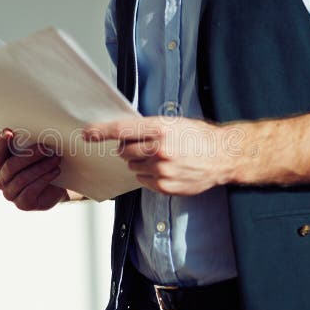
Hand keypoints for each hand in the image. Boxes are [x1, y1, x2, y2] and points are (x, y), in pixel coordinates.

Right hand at [0, 129, 67, 210]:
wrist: (57, 187)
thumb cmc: (44, 166)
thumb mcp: (37, 153)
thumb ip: (31, 143)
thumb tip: (40, 130)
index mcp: (1, 163)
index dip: (2, 142)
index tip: (9, 132)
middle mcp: (1, 179)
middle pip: (11, 166)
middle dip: (30, 155)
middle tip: (46, 148)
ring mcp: (10, 193)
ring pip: (23, 178)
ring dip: (41, 167)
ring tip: (56, 159)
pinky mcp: (22, 204)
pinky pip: (31, 189)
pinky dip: (45, 178)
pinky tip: (55, 171)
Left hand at [83, 116, 240, 195]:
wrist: (223, 156)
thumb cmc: (199, 137)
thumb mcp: (173, 123)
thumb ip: (148, 129)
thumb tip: (122, 135)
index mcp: (160, 129)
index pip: (121, 130)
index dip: (101, 131)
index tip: (87, 133)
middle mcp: (159, 150)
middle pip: (123, 150)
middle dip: (127, 148)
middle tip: (144, 145)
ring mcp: (162, 170)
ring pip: (132, 167)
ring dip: (139, 162)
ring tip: (160, 158)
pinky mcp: (165, 186)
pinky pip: (143, 180)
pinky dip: (149, 175)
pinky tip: (165, 169)